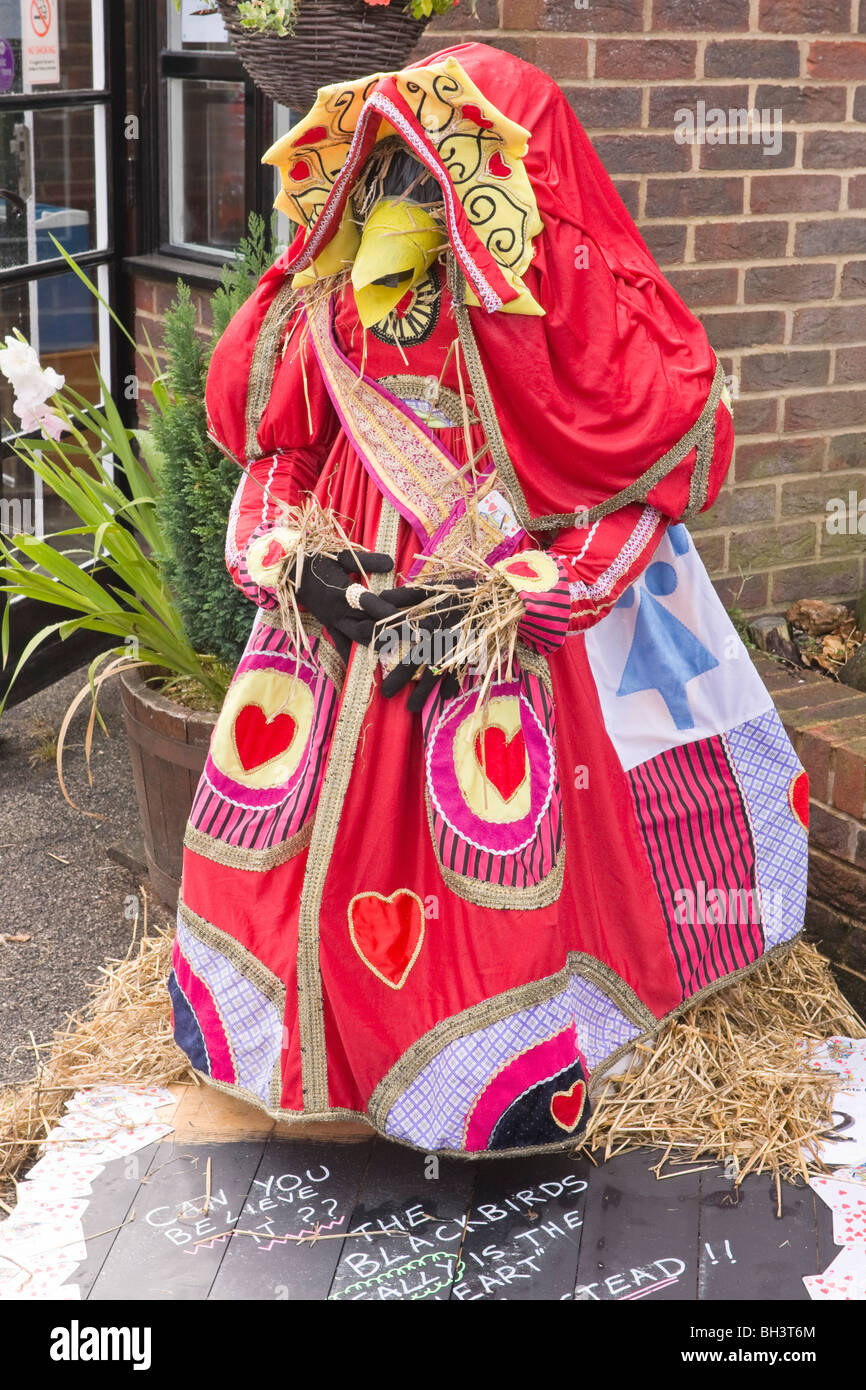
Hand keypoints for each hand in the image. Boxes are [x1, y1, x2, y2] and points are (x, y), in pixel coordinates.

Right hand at [294, 549, 412, 662]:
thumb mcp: (341, 556)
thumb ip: (367, 561)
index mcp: (340, 592)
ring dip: (381, 643)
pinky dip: (355, 657)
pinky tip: (370, 668)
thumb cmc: (319, 561)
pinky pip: (342, 647)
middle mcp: (338, 612)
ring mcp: (334, 623)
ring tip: (405, 645)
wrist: (289, 573)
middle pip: (368, 626)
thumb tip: (391, 564)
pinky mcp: (330, 628)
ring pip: (360, 639)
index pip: (365, 602)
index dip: (383, 608)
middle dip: (392, 630)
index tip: (402, 613)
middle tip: (416, 631)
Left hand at [377, 582, 469, 711]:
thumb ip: (407, 594)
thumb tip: (381, 597)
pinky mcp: (470, 655)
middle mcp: (438, 637)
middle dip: (399, 678)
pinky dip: (452, 686)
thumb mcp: (434, 588)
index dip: (381, 638)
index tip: (371, 648)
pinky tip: (445, 697)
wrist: (499, 596)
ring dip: (422, 693)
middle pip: (414, 661)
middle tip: (386, 693)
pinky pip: (458, 675)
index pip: (398, 630)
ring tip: (410, 707)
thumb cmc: (463, 591)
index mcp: (427, 618)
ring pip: (434, 674)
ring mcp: (454, 649)